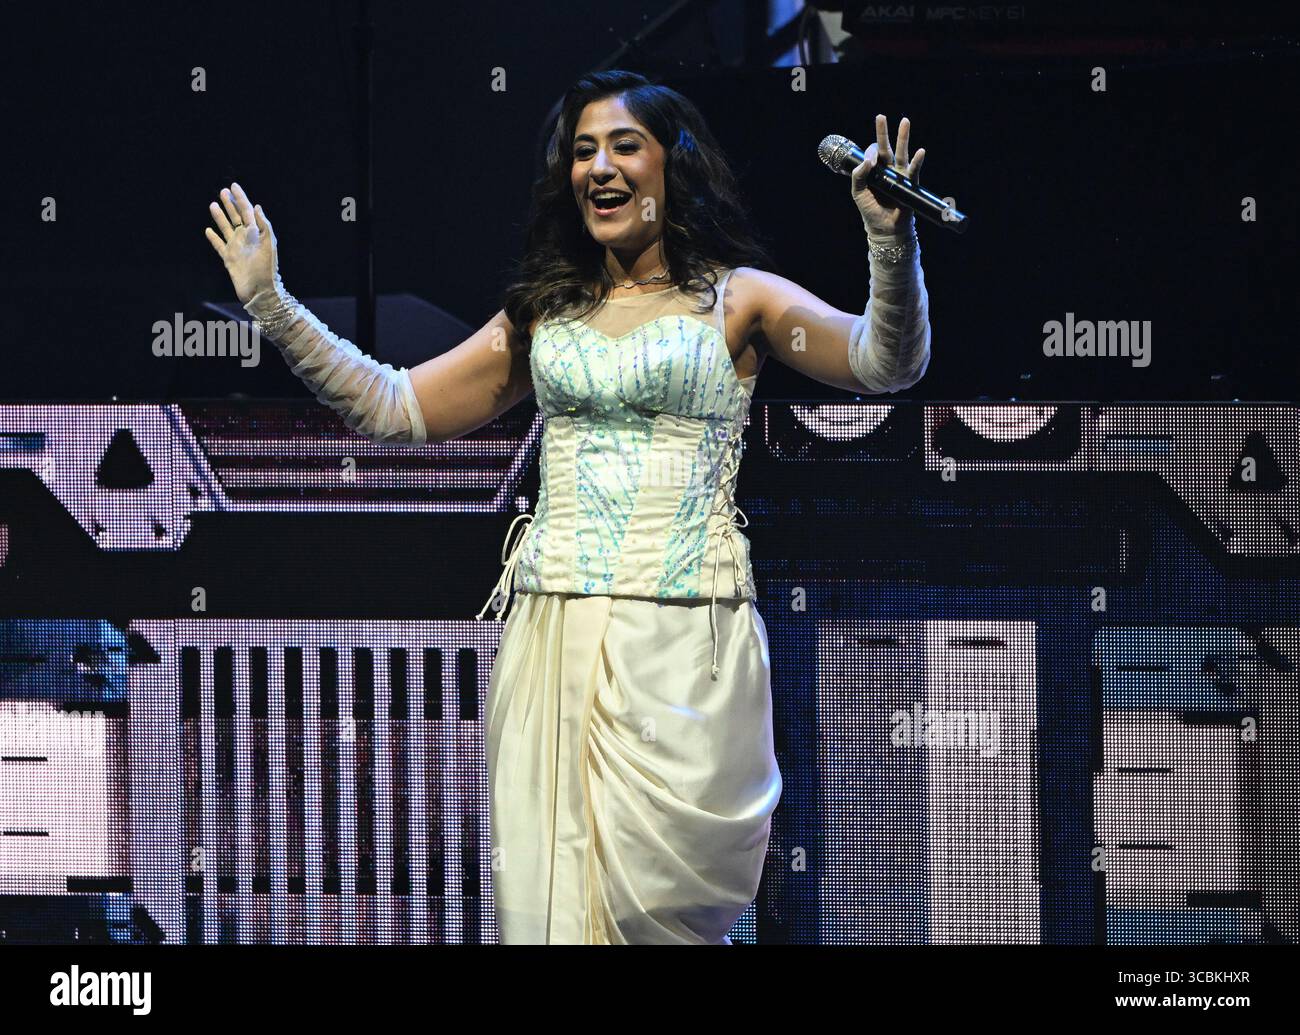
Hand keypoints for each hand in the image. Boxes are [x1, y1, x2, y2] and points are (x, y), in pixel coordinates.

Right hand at [204, 182, 277, 304]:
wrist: (260, 291)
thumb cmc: (267, 268)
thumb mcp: (269, 244)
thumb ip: (264, 225)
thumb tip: (256, 206)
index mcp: (256, 233)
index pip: (247, 211)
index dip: (241, 198)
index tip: (234, 186)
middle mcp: (245, 238)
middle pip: (236, 217)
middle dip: (230, 204)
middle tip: (223, 191)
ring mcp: (236, 248)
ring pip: (226, 228)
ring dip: (220, 216)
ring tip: (213, 204)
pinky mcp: (228, 259)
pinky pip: (219, 245)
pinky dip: (213, 238)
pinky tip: (208, 230)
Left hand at [851, 114, 925, 235]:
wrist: (885, 228)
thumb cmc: (870, 211)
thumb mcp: (858, 193)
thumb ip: (858, 176)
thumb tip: (866, 161)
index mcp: (873, 172)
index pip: (871, 155)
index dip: (870, 153)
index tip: (870, 161)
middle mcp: (887, 170)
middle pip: (886, 147)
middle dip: (883, 132)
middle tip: (881, 116)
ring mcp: (899, 175)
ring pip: (901, 153)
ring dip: (903, 138)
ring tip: (904, 122)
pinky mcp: (909, 184)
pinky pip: (913, 170)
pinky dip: (917, 161)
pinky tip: (919, 151)